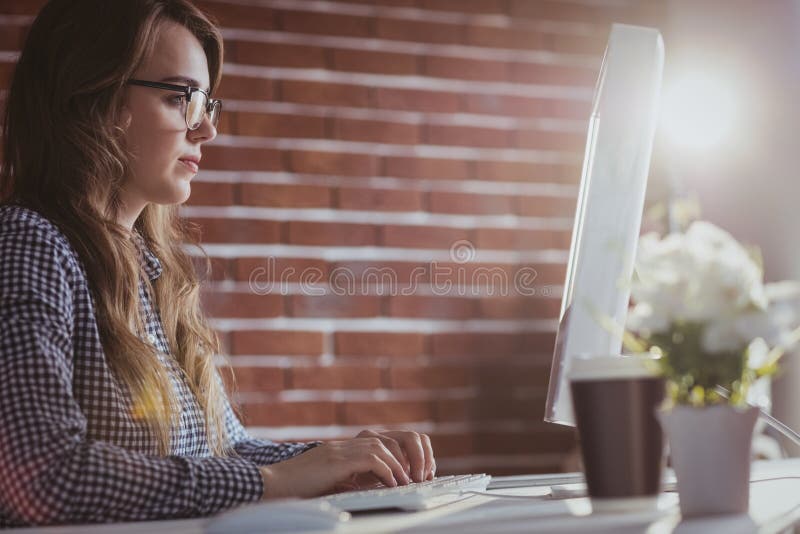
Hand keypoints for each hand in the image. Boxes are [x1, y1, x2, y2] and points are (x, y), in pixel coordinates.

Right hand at [259, 430, 434, 498]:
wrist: (270, 484)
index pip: (380, 442)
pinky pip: (371, 459)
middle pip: (387, 439)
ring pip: (382, 447)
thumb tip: (376, 486)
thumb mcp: (330, 482)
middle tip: (417, 475)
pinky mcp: (336, 460)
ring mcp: (339, 450)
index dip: (399, 455)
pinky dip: (387, 471)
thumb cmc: (296, 488)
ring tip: (408, 481)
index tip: (410, 473)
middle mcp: (344, 445)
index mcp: (343, 450)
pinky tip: (393, 483)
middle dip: (406, 456)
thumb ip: (350, 479)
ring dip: (400, 464)